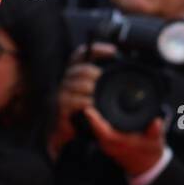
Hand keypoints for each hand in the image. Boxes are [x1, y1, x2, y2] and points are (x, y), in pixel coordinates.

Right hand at [50, 42, 117, 156]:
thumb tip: (122, 68)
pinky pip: (74, 100)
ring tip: (95, 94)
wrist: (70, 135)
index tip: (113, 51)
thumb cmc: (85, 113)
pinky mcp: (61, 108)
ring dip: (89, 88)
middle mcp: (66, 81)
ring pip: (77, 83)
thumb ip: (101, 80)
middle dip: (92, 72)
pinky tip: (91, 104)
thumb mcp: (93, 93)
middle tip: (101, 78)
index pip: (81, 54)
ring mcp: (62, 94)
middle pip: (79, 68)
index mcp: (74, 75)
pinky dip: (85, 102)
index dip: (96, 50)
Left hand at [83, 106, 166, 177]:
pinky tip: (94, 110)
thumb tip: (156, 122)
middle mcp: (111, 145)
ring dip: (91, 118)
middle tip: (85, 98)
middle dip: (89, 115)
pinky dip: (95, 121)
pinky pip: (97, 130)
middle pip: (95, 130)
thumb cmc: (150, 152)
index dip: (95, 122)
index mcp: (120, 144)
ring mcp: (107, 144)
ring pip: (94, 130)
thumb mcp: (156, 141)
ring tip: (87, 101)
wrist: (147, 165)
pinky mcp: (106, 142)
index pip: (104, 133)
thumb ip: (155, 132)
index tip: (88, 111)